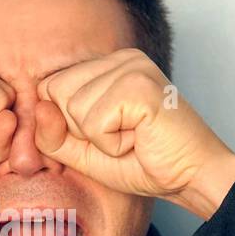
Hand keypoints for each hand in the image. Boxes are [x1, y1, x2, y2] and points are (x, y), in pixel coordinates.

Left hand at [35, 48, 234, 218]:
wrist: (194, 178)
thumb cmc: (145, 164)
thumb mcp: (86, 153)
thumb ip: (54, 135)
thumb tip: (40, 107)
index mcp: (108, 65)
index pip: (51, 87)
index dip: (66, 124)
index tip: (107, 136)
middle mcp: (120, 57)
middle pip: (56, 93)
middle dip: (81, 131)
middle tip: (123, 138)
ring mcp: (131, 67)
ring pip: (73, 109)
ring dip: (99, 140)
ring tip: (133, 138)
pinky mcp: (138, 86)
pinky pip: (94, 123)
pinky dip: (111, 145)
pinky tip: (139, 139)